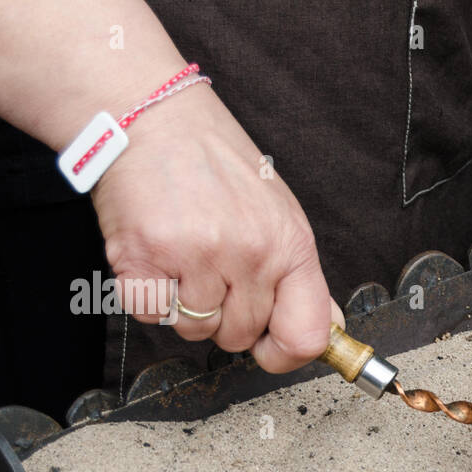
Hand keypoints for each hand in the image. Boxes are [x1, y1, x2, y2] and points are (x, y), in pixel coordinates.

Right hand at [90, 84, 341, 371]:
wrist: (151, 115)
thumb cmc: (214, 163)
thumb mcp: (278, 214)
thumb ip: (299, 276)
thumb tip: (326, 326)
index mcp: (290, 245)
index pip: (308, 335)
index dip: (286, 354)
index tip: (270, 349)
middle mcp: (250, 253)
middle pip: (241, 337)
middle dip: (223, 316)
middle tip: (210, 269)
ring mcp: (198, 255)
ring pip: (195, 329)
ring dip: (184, 304)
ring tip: (182, 255)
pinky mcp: (145, 256)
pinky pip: (150, 314)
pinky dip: (146, 294)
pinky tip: (155, 255)